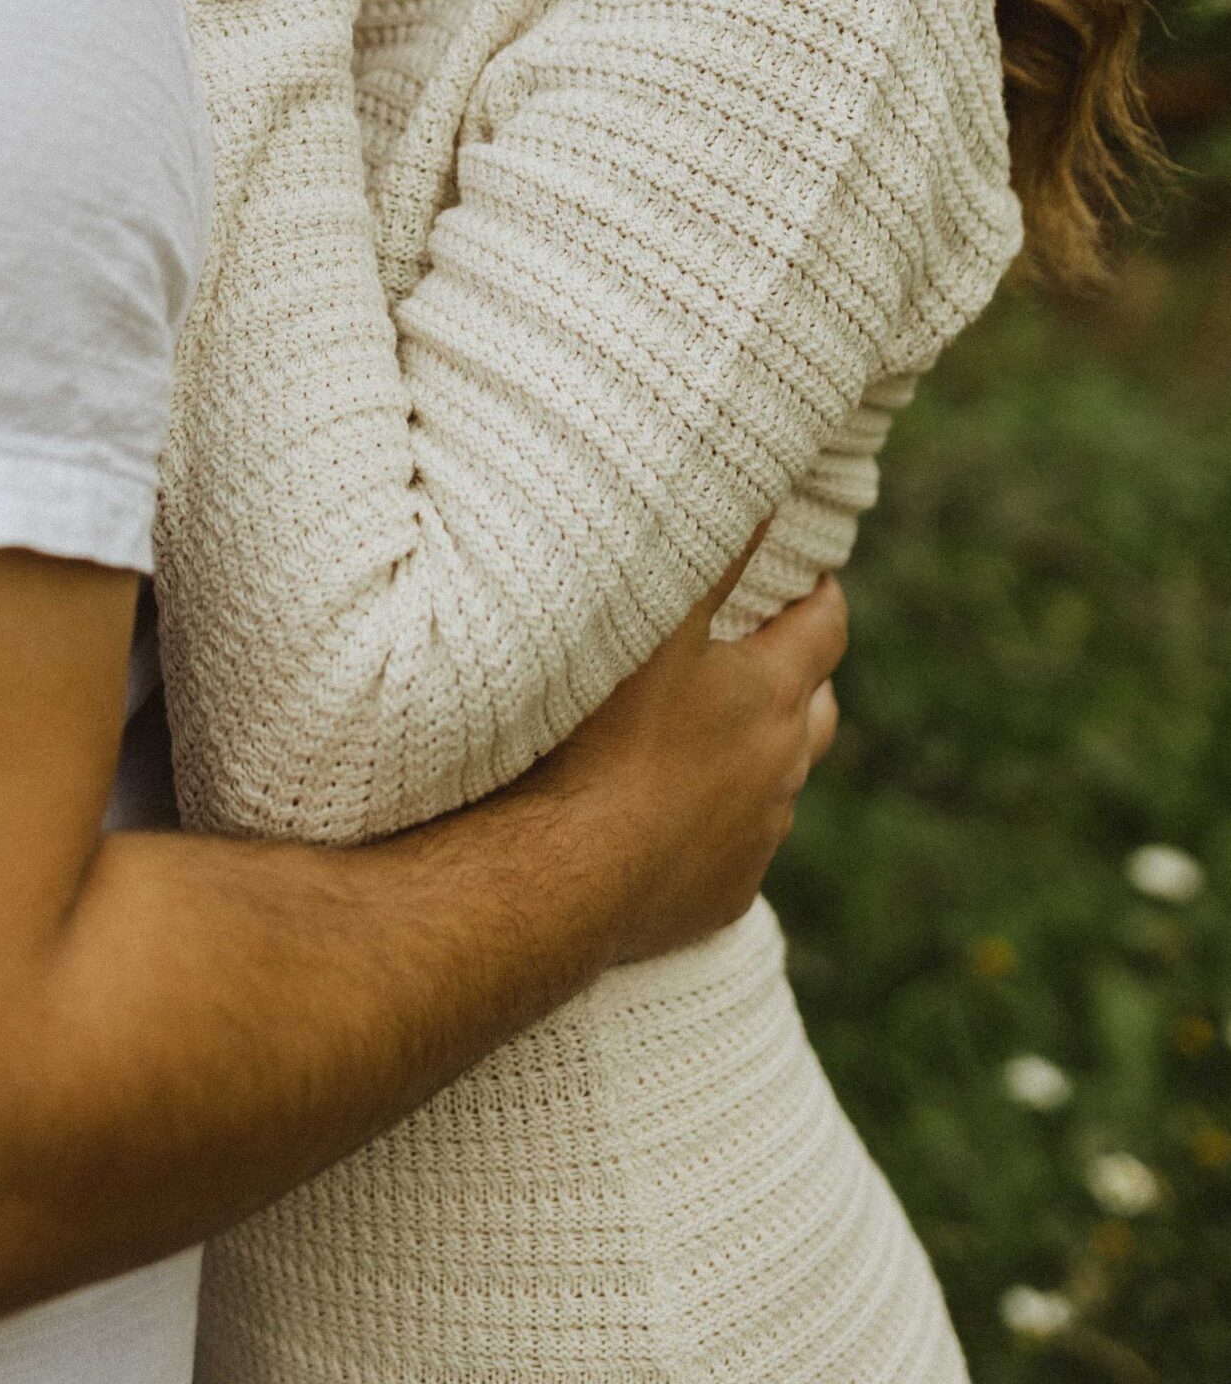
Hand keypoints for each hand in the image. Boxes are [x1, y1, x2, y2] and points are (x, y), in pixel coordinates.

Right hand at [528, 527, 847, 968]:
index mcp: (772, 696)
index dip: (821, 598)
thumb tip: (762, 495)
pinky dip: (716, 826)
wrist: (567, 876)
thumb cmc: (604, 739)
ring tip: (706, 738)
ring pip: (775, 785)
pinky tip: (671, 818)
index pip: (824, 630)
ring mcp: (756, 838)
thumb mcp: (653, 627)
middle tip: (767, 656)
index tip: (812, 578)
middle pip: (816, 714)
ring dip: (754, 757)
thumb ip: (710, 558)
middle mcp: (780, 768)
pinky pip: (734, 852)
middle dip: (801, 680)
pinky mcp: (723, 895)